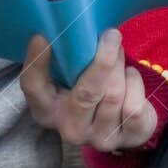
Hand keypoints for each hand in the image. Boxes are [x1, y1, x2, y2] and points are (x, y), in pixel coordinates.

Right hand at [19, 28, 157, 150]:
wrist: (120, 121)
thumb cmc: (87, 88)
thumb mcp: (68, 76)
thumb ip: (63, 58)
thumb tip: (62, 28)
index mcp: (46, 110)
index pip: (33, 87)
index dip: (36, 62)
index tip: (42, 37)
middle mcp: (70, 129)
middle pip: (86, 93)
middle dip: (102, 61)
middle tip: (111, 34)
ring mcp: (100, 138)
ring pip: (114, 94)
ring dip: (120, 66)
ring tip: (118, 52)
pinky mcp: (129, 138)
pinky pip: (134, 106)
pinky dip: (134, 82)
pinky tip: (129, 77)